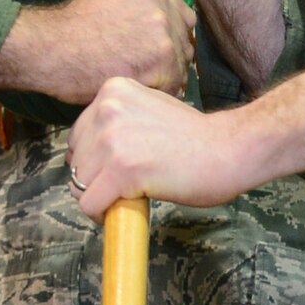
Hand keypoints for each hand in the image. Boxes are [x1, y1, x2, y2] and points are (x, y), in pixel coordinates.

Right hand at [0, 0, 195, 102]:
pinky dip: (158, 92)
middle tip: (146, 69)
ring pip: (180, 62)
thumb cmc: (71, 29)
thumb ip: (137, 2)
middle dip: (169, 55)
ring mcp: (163, 28)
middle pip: (183, 37)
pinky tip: (136, 89)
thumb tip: (159, 22)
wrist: (51, 48)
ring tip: (138, 81)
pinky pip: (173, 84)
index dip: (169, 35)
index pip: (179, 13)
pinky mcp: (161, 60)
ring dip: (165, 76)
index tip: (155, 49)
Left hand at [67, 78, 252, 218]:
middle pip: (75, 161)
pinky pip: (89, 204)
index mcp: (112, 90)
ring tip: (132, 193)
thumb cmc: (194, 137)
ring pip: (79, 185)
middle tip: (128, 184)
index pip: (78, 135)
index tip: (119, 168)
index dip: (95, 159)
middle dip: (96, 179)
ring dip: (101, 197)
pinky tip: (128, 206)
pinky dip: (102, 215)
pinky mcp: (121, 169)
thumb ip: (118, 120)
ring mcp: (112, 139)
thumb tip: (87, 148)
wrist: (228, 150)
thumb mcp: (148, 108)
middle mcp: (107, 109)